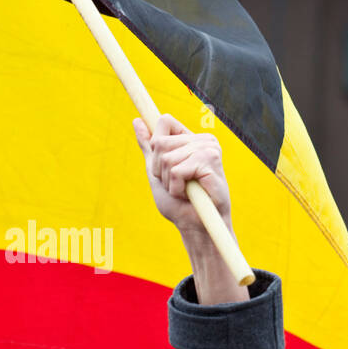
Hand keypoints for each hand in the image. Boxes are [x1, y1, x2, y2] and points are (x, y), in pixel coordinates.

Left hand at [133, 114, 232, 241]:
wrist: (197, 227)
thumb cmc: (179, 202)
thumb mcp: (158, 171)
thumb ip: (149, 146)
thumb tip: (137, 121)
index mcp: (192, 138)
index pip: (164, 122)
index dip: (155, 145)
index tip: (163, 167)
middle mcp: (203, 140)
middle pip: (160, 142)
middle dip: (160, 169)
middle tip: (177, 184)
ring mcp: (208, 148)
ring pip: (166, 158)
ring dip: (168, 181)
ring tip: (183, 191)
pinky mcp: (210, 161)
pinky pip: (176, 170)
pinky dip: (176, 188)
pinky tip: (188, 195)